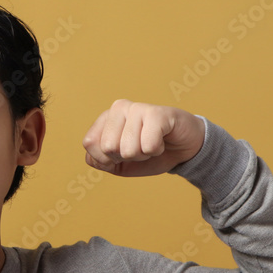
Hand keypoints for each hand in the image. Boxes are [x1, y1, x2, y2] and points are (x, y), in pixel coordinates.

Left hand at [82, 100, 204, 177]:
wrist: (183, 149)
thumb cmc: (149, 153)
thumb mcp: (118, 164)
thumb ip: (99, 161)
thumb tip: (95, 154)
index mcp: (106, 118)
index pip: (89, 143)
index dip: (106, 158)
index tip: (122, 153)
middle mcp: (119, 107)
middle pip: (108, 147)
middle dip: (126, 157)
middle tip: (141, 147)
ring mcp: (137, 108)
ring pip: (127, 149)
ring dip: (143, 154)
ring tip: (152, 143)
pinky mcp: (157, 113)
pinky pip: (148, 146)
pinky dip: (156, 151)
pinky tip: (162, 140)